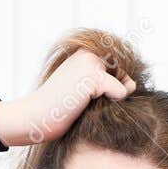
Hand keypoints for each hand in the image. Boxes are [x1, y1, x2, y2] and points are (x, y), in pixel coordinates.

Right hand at [0, 49, 134, 146]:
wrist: (34, 117)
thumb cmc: (57, 110)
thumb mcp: (83, 91)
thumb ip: (108, 83)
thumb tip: (133, 84)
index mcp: (85, 51)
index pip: (119, 68)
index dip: (109, 88)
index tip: (82, 95)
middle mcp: (89, 51)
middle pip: (124, 75)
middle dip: (112, 92)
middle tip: (81, 100)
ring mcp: (92, 62)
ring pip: (124, 83)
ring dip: (109, 98)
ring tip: (82, 102)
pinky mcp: (95, 76)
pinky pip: (120, 93)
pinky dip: (109, 104)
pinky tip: (83, 105)